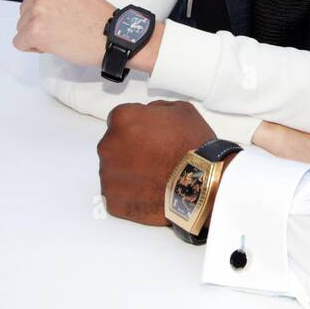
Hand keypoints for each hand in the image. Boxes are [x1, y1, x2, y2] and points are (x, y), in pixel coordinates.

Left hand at [13, 0, 113, 66]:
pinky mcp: (36, 29)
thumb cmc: (98, 18)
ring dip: (38, 34)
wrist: (114, 36)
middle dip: (40, 22)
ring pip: (21, 27)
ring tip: (64, 34)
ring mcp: (39, 7)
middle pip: (24, 10)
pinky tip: (56, 44)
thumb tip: (35, 6)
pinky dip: (34, 47)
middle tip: (66, 26)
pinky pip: (19, 43)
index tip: (67, 14)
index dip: (47, 10)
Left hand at [97, 100, 216, 225]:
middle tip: (154, 157)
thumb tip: (149, 114)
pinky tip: (149, 191)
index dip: (137, 127)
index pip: (119, 119)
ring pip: (114, 170)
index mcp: (123, 119)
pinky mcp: (112, 200)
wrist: (201, 185)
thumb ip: (157, 108)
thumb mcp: (182, 110)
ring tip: (154, 176)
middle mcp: (108, 145)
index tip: (150, 136)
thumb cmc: (193, 145)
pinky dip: (130, 193)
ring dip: (128, 171)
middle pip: (113, 145)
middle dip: (129, 149)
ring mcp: (108, 175)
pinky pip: (117, 194)